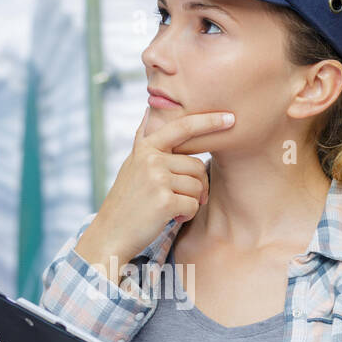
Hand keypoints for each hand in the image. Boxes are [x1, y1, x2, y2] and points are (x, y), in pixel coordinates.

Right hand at [75, 106, 232, 268]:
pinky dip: (186, 214)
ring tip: (170, 208)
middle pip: (198, 166)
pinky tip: (169, 217)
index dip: (209, 121)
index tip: (231, 118)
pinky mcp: (164, 201)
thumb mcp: (131, 164)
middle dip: (197, 186)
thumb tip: (148, 109)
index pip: (183, 127)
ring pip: (198, 186)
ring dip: (191, 201)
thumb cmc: (126, 200)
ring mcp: (157, 179)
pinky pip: (193, 205)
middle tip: (182, 198)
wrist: (110, 233)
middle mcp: (151, 159)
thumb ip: (144, 139)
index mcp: (146, 148)